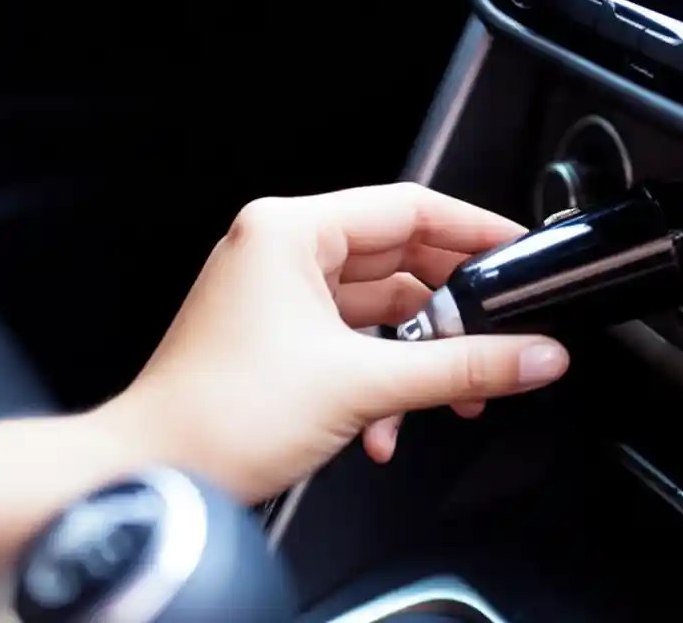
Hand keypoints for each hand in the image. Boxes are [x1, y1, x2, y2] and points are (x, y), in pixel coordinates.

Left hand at [93, 184, 569, 502]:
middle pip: (400, 263)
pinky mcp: (281, 340)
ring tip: (454, 395)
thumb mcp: (362, 385)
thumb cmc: (216, 416)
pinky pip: (355, 344)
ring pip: (382, 312)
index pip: (408, 208)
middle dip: (453, 313)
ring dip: (420, 358)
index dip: (474, 230)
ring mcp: (279, 298)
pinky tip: (390, 427)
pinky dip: (383, 381)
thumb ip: (462, 367)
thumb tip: (533, 354)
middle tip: (501, 335)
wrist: (149, 474)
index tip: (518, 253)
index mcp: (290, 233)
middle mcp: (282, 254)